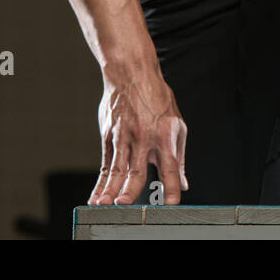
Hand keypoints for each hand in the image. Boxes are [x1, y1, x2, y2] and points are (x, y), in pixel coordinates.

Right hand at [89, 71, 187, 205]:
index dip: (171, 186)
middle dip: (131, 189)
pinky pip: (104, 163)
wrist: (131, 73)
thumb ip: (179, 156)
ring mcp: (123, 137)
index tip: (171, 204)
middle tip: (125, 205)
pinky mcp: (108, 136)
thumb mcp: (177, 123)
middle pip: (137, 169)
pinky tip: (97, 195)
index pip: (170, 166)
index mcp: (164, 135)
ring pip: (116, 168)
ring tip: (105, 204)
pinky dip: (100, 181)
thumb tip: (182, 182)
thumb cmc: (156, 97)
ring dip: (109, 189)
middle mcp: (143, 138)